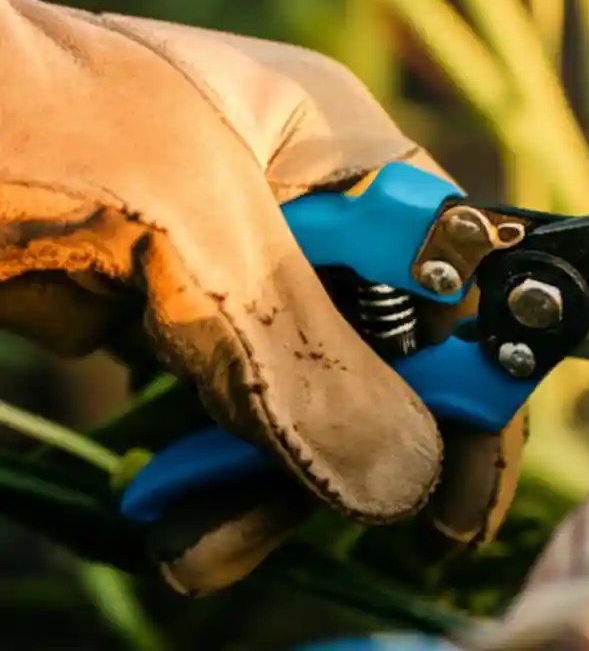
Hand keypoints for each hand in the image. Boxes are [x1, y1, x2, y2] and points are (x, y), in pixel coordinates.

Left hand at [0, 0, 524, 593]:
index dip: (469, 365)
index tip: (466, 473)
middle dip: (364, 443)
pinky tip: (187, 526)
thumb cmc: (32, 118)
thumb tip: (404, 474)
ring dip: (272, 487)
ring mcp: (229, 269)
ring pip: (301, 400)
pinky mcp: (167, 323)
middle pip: (381, 347)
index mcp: (331, 144)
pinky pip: (226, 420)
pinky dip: (213, 484)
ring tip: (214, 546)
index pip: (449, 263)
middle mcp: (297, 210)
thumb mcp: (192, 225)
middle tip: (366, 527)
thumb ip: (303, 350)